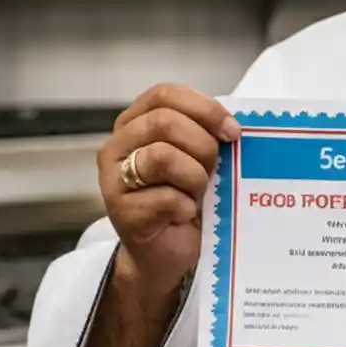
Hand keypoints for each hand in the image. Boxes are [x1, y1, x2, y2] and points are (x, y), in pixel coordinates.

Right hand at [97, 84, 240, 300]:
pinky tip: (183, 216)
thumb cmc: (187, 198)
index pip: (165, 94)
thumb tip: (232, 126)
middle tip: (214, 169)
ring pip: (163, 157)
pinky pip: (167, 198)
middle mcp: (117, 146)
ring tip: (197, 194)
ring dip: (195, 178)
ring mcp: (113, 179)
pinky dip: (187, 208)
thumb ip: (206, 134)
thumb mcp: (198, 157)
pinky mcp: (122, 212)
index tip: (232, 131)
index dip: (204, 108)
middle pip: (166, 122)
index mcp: (136, 123)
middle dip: (203, 146)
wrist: (169, 252)